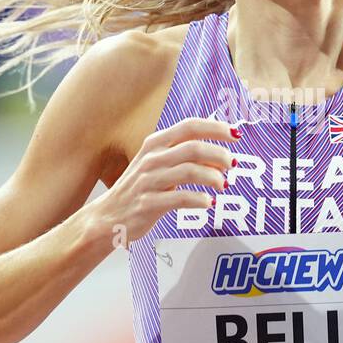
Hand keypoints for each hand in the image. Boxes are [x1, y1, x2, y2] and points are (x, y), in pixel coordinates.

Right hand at [101, 116, 237, 242]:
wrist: (108, 217)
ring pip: (190, 171)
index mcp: (155, 144)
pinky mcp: (148, 204)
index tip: (235, 134)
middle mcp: (151, 159)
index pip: (189, 126)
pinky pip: (180, 198)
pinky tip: (208, 203)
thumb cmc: (138, 189)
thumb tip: (218, 154)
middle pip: (193, 148)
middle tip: (232, 164)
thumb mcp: (157, 165)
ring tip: (223, 184)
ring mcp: (148, 181)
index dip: (216, 128)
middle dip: (219, 154)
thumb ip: (183, 156)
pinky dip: (199, 200)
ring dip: (213, 177)